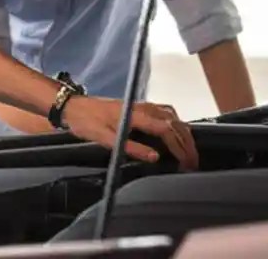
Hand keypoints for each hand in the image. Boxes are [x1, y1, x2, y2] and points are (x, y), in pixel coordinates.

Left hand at [62, 96, 198, 170]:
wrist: (73, 106)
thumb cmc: (87, 122)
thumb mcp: (105, 139)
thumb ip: (130, 148)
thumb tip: (155, 157)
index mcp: (136, 115)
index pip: (167, 130)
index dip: (180, 147)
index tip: (187, 163)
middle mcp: (143, 107)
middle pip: (175, 122)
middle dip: (187, 142)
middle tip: (194, 161)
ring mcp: (142, 105)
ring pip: (172, 116)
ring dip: (183, 132)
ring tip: (190, 150)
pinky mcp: (138, 106)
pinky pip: (165, 112)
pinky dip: (176, 123)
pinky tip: (176, 132)